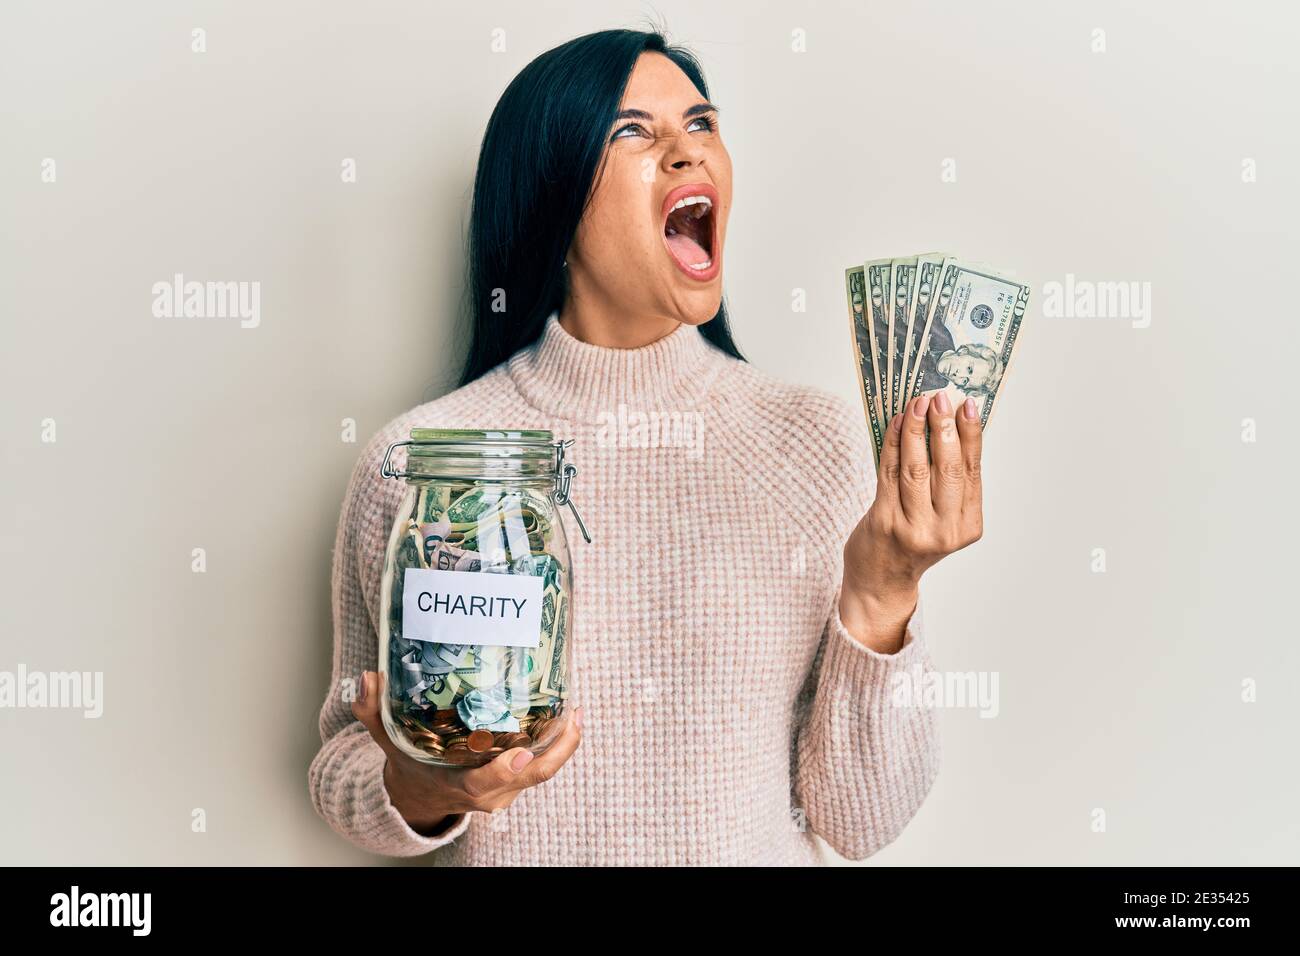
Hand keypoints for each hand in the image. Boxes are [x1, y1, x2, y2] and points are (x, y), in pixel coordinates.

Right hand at [351, 671, 582, 833]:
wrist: (421, 797)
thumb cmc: (410, 765)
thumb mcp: (389, 741)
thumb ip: (375, 713)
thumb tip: (368, 679)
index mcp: (460, 785)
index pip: (485, 784)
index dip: (504, 771)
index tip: (520, 754)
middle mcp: (489, 792)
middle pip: (531, 777)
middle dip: (557, 751)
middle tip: (572, 716)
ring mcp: (506, 789)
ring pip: (543, 770)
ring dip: (565, 744)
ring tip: (577, 710)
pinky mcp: (516, 779)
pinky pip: (542, 764)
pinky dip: (557, 742)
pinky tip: (567, 713)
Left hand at [840, 391, 983, 652]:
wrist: (880, 581)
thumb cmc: (912, 540)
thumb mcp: (941, 518)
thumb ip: (948, 481)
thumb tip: (950, 425)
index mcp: (967, 527)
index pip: (972, 472)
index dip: (971, 435)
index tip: (968, 405)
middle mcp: (944, 531)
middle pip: (948, 469)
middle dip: (944, 428)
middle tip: (940, 398)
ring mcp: (913, 528)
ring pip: (917, 468)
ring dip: (917, 431)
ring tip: (918, 403)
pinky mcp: (884, 522)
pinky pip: (889, 474)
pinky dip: (894, 445)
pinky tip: (898, 424)